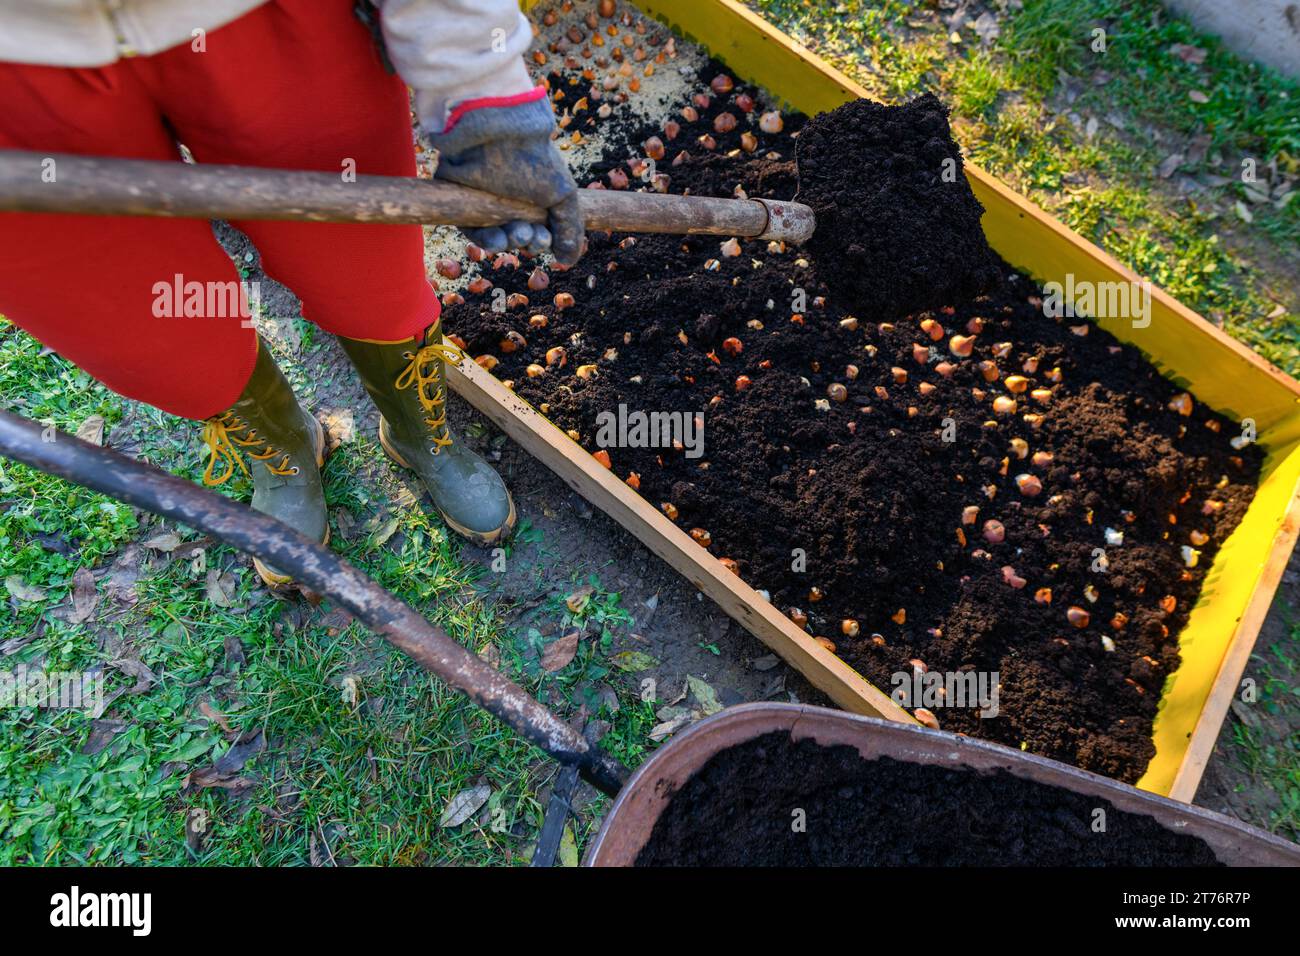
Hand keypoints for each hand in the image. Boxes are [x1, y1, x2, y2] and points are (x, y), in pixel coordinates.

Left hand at [424, 95, 583, 265]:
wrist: (501, 135)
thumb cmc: (535, 161)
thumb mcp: (564, 197)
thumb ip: (569, 229)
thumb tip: (567, 261)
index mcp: (533, 197)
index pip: (537, 230)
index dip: (541, 240)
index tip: (545, 237)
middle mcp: (509, 200)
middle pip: (517, 236)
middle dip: (527, 241)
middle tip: (531, 235)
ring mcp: (485, 201)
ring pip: (495, 237)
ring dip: (508, 244)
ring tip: (516, 235)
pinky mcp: (461, 201)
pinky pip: (472, 230)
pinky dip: (485, 240)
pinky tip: (498, 241)